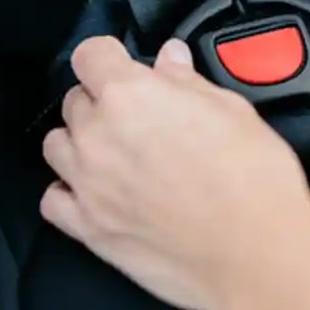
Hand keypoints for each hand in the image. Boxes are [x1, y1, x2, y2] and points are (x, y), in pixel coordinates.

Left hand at [40, 36, 309, 309]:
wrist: (256, 254)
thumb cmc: (252, 184)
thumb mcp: (231, 111)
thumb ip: (188, 82)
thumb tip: (171, 61)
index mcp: (129, 95)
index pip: (89, 54)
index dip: (108, 57)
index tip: (122, 65)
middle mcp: (98, 135)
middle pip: (74, 101)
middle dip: (100, 102)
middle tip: (137, 117)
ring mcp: (88, 184)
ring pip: (57, 146)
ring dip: (80, 143)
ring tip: (115, 154)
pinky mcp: (89, 228)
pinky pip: (53, 200)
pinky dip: (68, 193)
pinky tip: (96, 193)